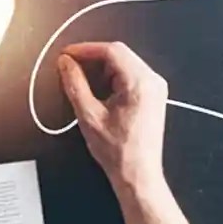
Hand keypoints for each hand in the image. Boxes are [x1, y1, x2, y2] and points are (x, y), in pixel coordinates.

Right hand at [58, 41, 167, 189]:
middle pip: (119, 54)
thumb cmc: (118, 151)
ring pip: (125, 62)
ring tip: (81, 78)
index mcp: (140, 83)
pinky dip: (112, 76)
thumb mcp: (89, 115)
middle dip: (92, 57)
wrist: (138, 174)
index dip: (85, 49)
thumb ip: (75, 84)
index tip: (67, 54)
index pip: (111, 51)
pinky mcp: (153, 95)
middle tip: (70, 64)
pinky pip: (131, 74)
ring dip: (102, 67)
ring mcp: (156, 88)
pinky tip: (98, 88)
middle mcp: (152, 81)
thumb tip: (66, 63)